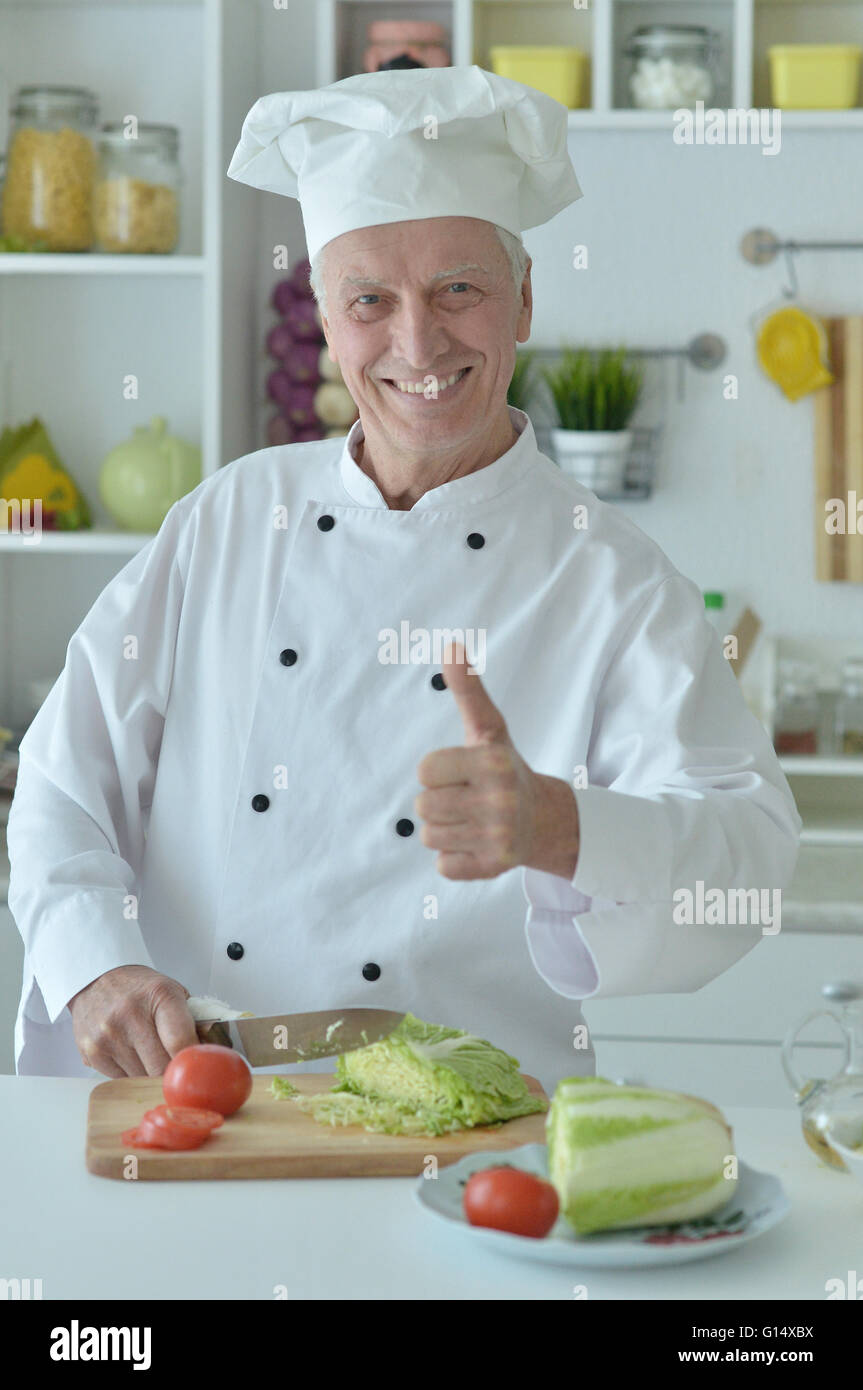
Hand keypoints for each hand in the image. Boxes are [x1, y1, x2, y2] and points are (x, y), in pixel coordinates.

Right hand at [68, 965, 197, 1077]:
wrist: (95, 980)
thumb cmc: (139, 988)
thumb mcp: (172, 991)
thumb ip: (192, 1020)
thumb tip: (208, 1053)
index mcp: (159, 995)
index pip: (180, 1041)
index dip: (192, 1061)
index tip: (197, 1069)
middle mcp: (131, 1015)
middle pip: (161, 1067)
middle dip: (172, 1073)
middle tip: (177, 1070)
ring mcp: (108, 1035)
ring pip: (141, 1078)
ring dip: (150, 1075)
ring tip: (150, 1056)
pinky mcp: (92, 1053)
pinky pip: (121, 1080)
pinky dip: (131, 1075)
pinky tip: (131, 1056)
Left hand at [415, 643, 579, 880]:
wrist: (546, 820)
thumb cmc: (504, 769)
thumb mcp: (489, 729)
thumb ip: (468, 690)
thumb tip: (452, 645)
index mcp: (492, 763)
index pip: (425, 771)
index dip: (437, 772)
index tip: (460, 772)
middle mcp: (498, 800)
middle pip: (423, 806)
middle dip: (438, 802)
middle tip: (466, 798)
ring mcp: (497, 836)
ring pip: (429, 836)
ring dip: (444, 829)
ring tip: (470, 819)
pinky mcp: (494, 867)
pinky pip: (443, 865)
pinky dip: (454, 857)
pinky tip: (475, 842)